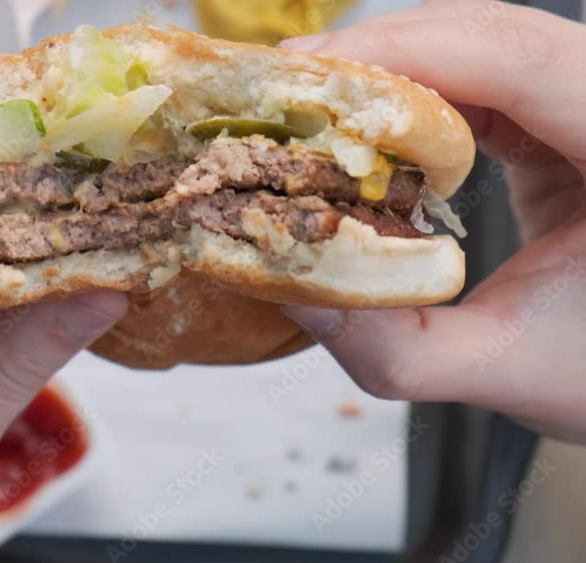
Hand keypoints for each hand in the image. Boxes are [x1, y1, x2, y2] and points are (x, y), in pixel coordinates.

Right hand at [279, 1, 585, 441]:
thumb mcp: (500, 368)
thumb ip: (392, 344)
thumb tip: (289, 285)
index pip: (519, 59)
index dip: (406, 52)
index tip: (310, 76)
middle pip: (491, 32)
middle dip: (381, 51)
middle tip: (291, 89)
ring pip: (481, 42)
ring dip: (392, 67)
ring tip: (316, 106)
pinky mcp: (562, 115)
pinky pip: (482, 75)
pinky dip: (416, 92)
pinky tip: (370, 127)